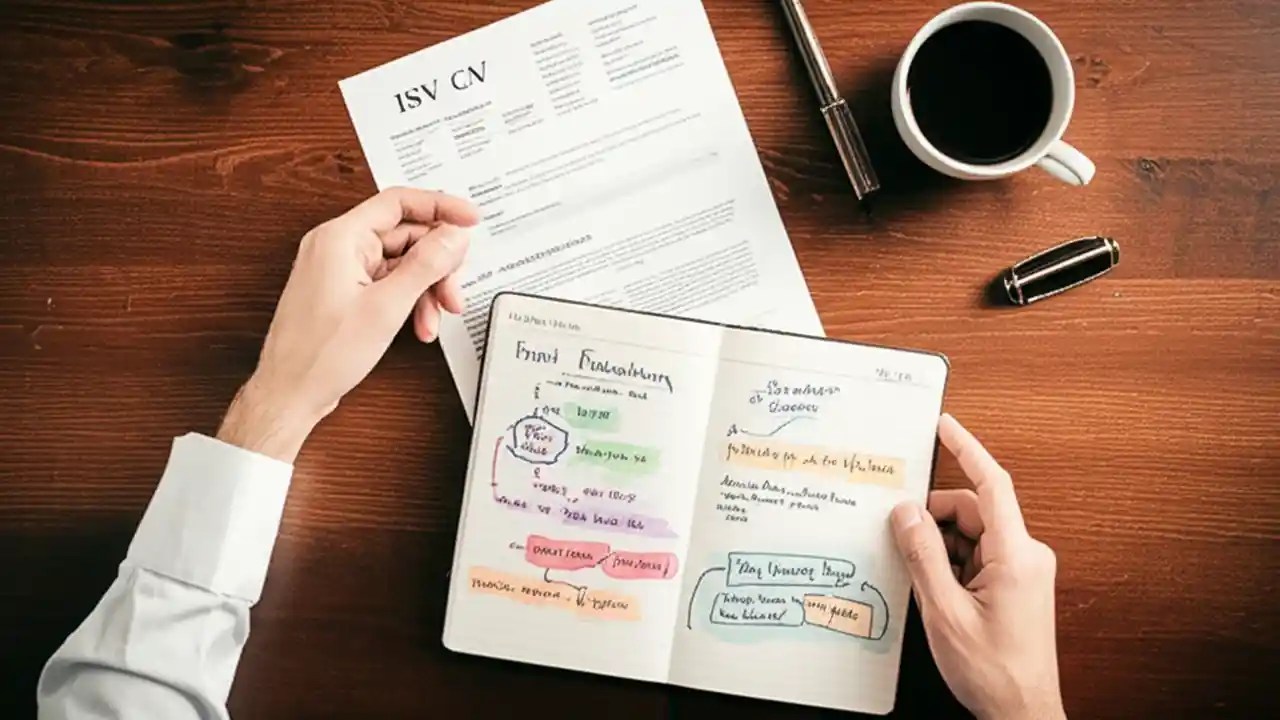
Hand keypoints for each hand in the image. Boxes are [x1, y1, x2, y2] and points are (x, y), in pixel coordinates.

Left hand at [217, 187, 479, 461]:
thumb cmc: (321, 354)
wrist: (290, 393)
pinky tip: (419, 326)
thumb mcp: (387, 306)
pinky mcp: (344, 292)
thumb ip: (426, 265)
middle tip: (453, 291)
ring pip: (400, 264)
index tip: (471, 219)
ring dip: (425, 289)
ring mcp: (340, 270)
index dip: (440, 207)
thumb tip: (454, 235)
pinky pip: (387, 284)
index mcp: (340, 238)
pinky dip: (408, 302)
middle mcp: (337, 247)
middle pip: (405, 237)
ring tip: (435, 319)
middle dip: (437, 265)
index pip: (399, 202)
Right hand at [891, 414, 1064, 719]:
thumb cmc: (993, 671)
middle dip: (934, 520)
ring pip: (972, 533)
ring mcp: (1023, 569)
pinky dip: (951, 562)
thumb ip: (923, 555)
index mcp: (1016, 556)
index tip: (944, 424)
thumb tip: (905, 512)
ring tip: (924, 582)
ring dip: (941, 546)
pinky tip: (935, 589)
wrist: (1021, 712)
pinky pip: (977, 554)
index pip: (992, 484)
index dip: (966, 448)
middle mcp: (1026, 555)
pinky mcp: (1016, 583)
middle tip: (901, 540)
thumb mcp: (944, 611)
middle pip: (973, 510)